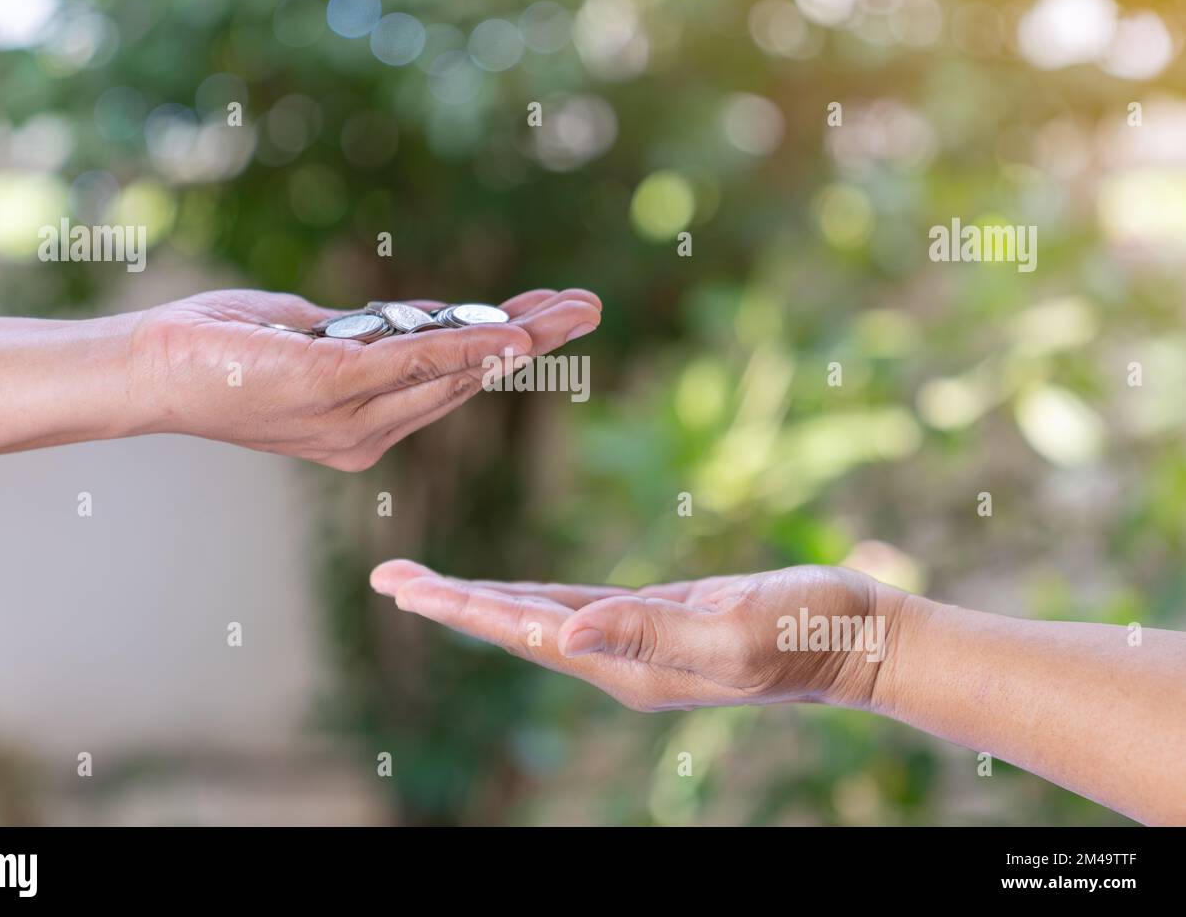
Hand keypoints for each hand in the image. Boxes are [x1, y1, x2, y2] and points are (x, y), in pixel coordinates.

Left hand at [126, 287, 599, 470]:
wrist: (145, 372)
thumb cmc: (213, 352)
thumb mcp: (299, 339)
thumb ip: (357, 337)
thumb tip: (407, 319)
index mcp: (362, 426)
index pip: (447, 380)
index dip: (499, 348)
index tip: (544, 321)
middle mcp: (367, 434)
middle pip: (468, 379)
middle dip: (532, 340)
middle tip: (588, 308)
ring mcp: (353, 418)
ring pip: (456, 369)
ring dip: (521, 336)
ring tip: (574, 310)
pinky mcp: (334, 390)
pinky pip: (417, 360)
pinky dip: (469, 343)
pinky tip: (515, 331)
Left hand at [370, 561, 908, 710]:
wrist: (854, 635)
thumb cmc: (804, 631)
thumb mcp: (729, 633)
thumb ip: (648, 632)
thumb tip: (563, 633)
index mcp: (625, 666)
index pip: (522, 633)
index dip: (460, 607)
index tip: (402, 586)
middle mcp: (619, 660)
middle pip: (515, 628)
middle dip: (450, 602)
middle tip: (388, 576)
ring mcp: (636, 642)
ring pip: (540, 617)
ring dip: (481, 600)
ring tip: (429, 582)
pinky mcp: (657, 619)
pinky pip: (578, 605)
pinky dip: (533, 595)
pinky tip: (511, 594)